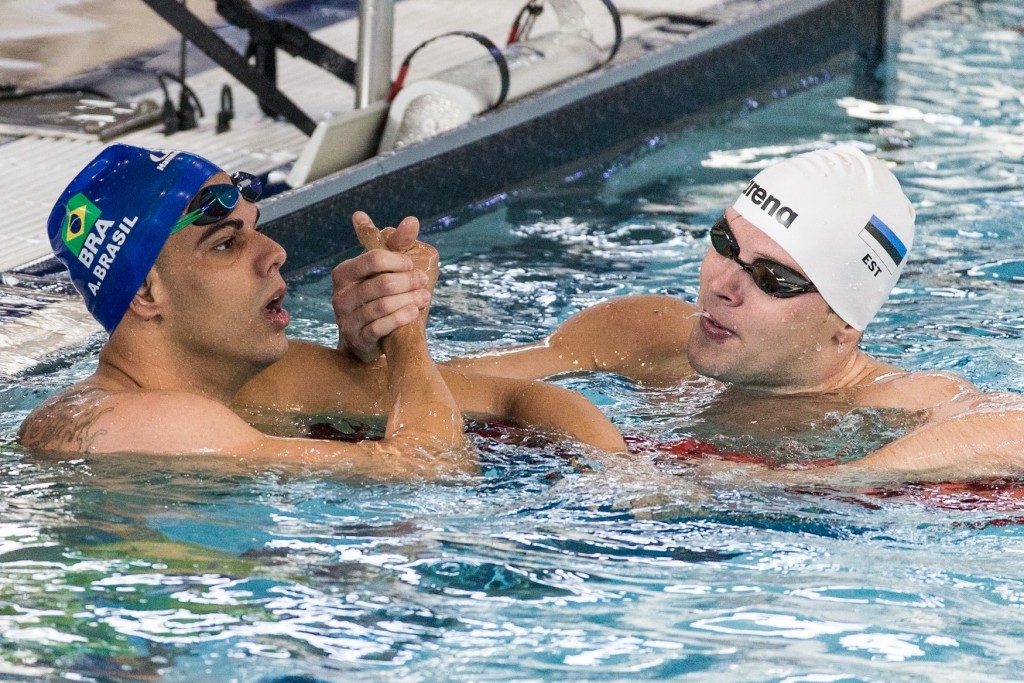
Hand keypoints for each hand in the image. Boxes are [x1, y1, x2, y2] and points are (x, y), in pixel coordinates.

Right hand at [334, 212, 437, 361]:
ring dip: (410, 299)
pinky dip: (401, 317)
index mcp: (344, 272)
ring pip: (383, 306)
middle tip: (424, 280)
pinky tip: (415, 311)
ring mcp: (346, 319)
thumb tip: (412, 220)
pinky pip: (381, 327)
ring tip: (426, 296)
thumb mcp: (384, 268)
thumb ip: (397, 244)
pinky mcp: (357, 338)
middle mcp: (341, 295)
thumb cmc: (378, 294)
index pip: (374, 259)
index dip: (398, 260)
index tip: (411, 264)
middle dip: (408, 281)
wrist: (366, 336)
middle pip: (382, 283)